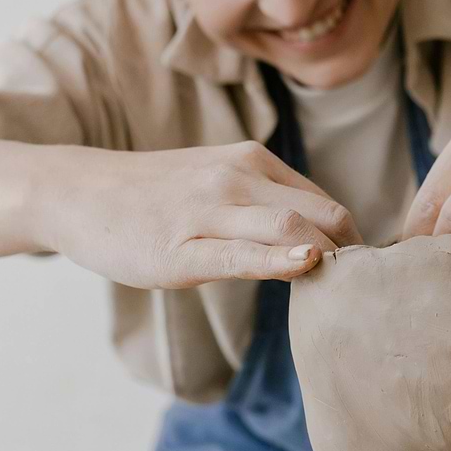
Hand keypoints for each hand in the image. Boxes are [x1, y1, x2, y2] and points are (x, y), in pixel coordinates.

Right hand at [39, 140, 361, 287]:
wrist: (81, 192)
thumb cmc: (154, 195)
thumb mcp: (215, 181)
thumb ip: (262, 201)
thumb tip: (315, 238)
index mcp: (252, 161)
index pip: (324, 201)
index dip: (352, 238)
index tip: (368, 273)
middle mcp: (237, 178)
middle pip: (322, 211)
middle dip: (353, 250)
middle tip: (369, 289)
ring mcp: (208, 211)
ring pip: (288, 225)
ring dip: (329, 255)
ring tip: (353, 289)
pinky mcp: (181, 248)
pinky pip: (239, 254)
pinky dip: (279, 258)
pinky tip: (306, 264)